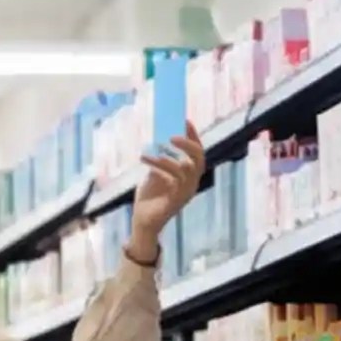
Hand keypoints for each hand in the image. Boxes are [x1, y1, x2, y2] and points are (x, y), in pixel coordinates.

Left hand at [131, 121, 205, 241]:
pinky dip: (161, 168)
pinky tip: (148, 160)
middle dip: (188, 144)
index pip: (197, 153)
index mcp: (189, 176)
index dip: (194, 137)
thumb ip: (160, 160)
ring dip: (169, 157)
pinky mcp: (176, 200)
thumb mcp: (155, 174)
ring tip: (154, 150)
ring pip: (186, 169)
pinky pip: (173, 181)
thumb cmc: (149, 197)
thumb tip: (158, 140)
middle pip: (199, 159)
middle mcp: (191, 183)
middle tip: (172, 136)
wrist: (142, 220)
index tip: (185, 121)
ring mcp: (185, 192)